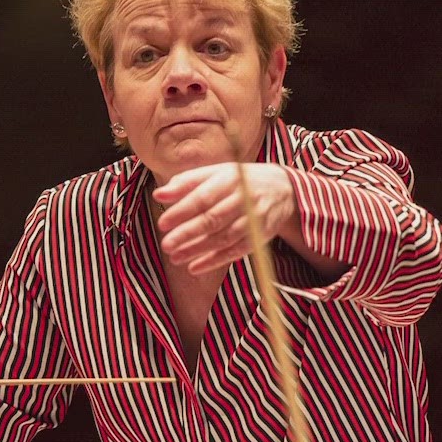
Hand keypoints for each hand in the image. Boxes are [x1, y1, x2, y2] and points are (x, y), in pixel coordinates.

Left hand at [153, 162, 297, 275]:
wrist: (282, 188)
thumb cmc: (238, 181)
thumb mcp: (214, 173)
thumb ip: (185, 183)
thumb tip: (158, 195)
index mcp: (229, 179)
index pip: (203, 197)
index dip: (182, 211)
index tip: (162, 224)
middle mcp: (244, 198)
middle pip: (214, 219)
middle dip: (188, 233)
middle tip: (166, 245)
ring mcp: (254, 218)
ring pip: (224, 238)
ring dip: (198, 250)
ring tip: (175, 258)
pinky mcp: (260, 236)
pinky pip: (236, 251)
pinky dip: (215, 261)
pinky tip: (194, 267)